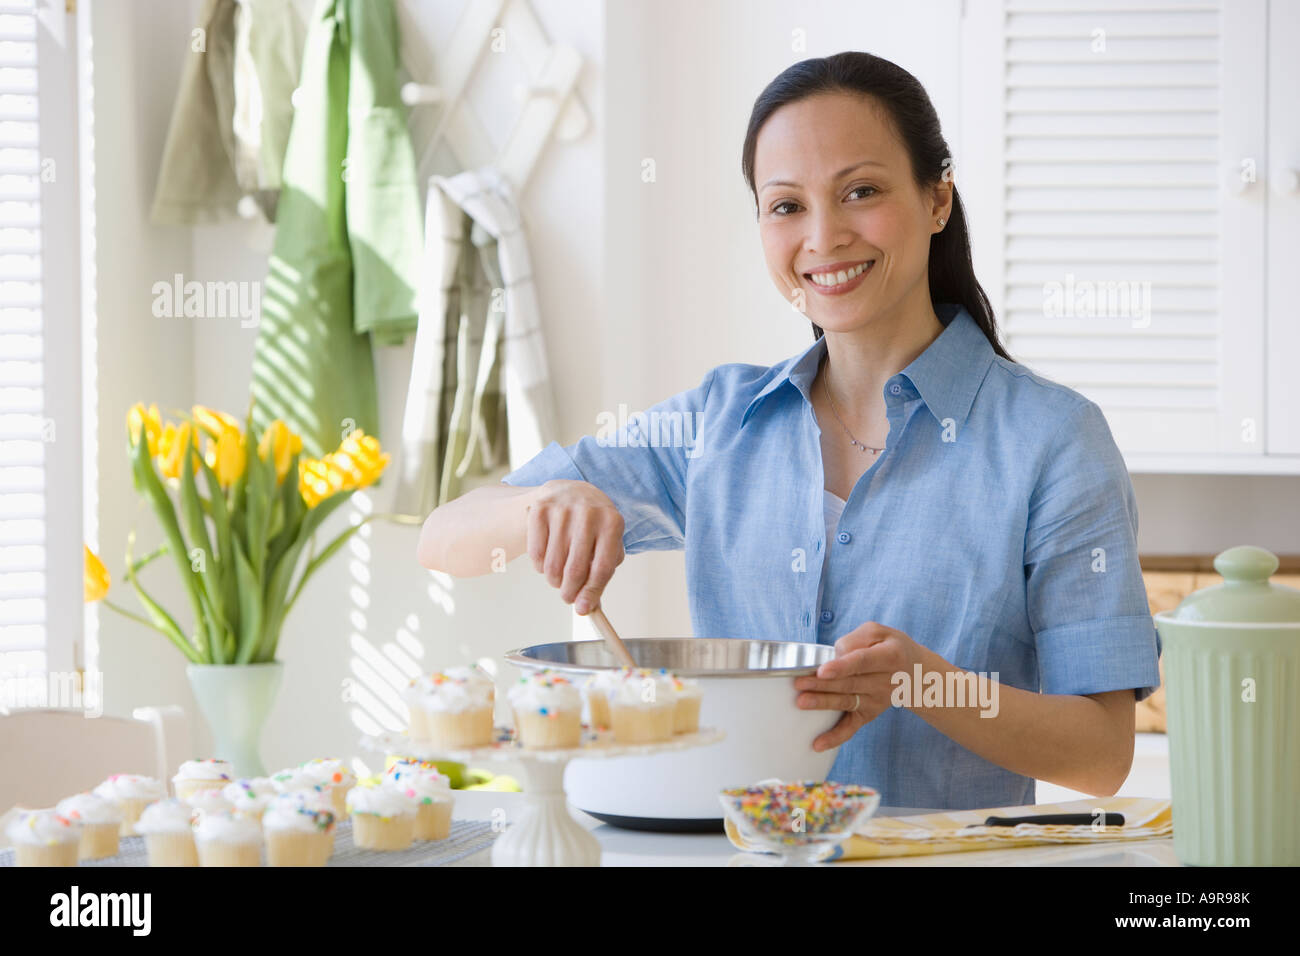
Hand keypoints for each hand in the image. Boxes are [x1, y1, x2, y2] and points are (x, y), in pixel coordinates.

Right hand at [526, 479, 625, 613]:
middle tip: (567, 597)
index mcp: (612, 522)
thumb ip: (601, 573)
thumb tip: (586, 606)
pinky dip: (539, 566)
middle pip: (575, 569)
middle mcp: (589, 513)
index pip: (602, 568)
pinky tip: (547, 561)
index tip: (583, 609)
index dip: (592, 593)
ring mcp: (563, 509)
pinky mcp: (540, 509)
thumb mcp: (607, 542)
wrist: (570, 491)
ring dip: (554, 580)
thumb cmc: (592, 526)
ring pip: (553, 565)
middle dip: (569, 592)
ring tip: (558, 577)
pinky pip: (535, 553)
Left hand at [793, 622, 922, 751]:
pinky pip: (852, 727)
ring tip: (802, 702)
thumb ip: (856, 640)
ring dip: (823, 703)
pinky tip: (818, 744)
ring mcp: (877, 701)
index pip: (862, 662)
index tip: (822, 670)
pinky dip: (835, 737)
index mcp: (889, 657)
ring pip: (847, 702)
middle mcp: (885, 682)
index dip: (842, 667)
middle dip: (822, 684)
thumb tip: (835, 656)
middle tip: (799, 683)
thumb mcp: (878, 633)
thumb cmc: (889, 647)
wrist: (915, 673)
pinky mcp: (869, 714)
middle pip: (850, 683)